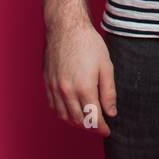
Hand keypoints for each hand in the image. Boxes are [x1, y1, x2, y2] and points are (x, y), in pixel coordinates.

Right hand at [43, 21, 116, 136]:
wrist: (66, 28)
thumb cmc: (88, 44)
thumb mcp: (106, 66)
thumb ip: (109, 92)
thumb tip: (111, 112)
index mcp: (84, 88)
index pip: (93, 118)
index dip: (101, 127)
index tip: (107, 130)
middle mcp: (67, 91)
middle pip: (78, 120)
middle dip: (89, 126)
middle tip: (99, 124)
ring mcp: (55, 87)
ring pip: (64, 115)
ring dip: (76, 121)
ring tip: (86, 118)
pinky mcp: (47, 82)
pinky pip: (53, 105)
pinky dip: (62, 112)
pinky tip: (70, 109)